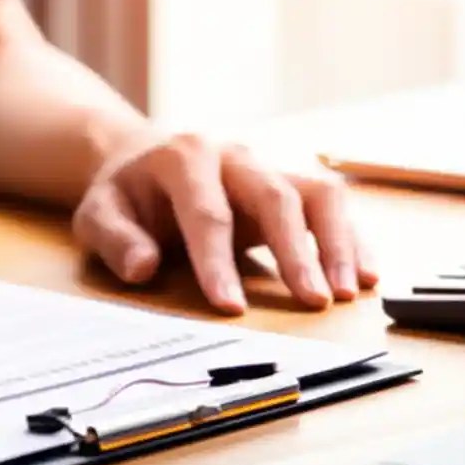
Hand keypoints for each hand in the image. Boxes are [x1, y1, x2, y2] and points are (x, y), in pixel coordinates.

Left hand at [72, 134, 376, 313]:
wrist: (144, 159)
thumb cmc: (126, 194)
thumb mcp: (100, 214)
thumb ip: (116, 240)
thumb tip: (143, 268)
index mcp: (184, 157)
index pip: (207, 212)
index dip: (218, 262)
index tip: (230, 308)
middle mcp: (234, 156)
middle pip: (275, 197)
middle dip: (296, 252)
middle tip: (312, 301)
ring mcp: (268, 166)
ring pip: (316, 194)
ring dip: (337, 243)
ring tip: (347, 293)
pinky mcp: (290, 184)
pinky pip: (330, 204)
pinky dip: (351, 239)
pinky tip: (365, 276)